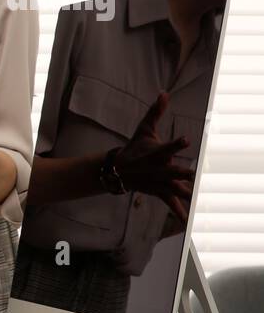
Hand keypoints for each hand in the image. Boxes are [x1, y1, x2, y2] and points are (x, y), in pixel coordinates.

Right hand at [115, 91, 195, 225]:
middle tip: (193, 172)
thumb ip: (155, 112)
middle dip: (182, 172)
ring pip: (174, 188)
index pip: (168, 146)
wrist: (117, 171)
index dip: (177, 143)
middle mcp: (157, 169)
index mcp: (156, 153)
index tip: (187, 139)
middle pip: (172, 170)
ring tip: (196, 196)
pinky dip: (179, 211)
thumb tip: (164, 93)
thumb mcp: (143, 130)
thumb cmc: (134, 148)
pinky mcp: (159, 191)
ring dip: (184, 192)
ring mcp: (158, 182)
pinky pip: (170, 202)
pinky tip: (188, 219)